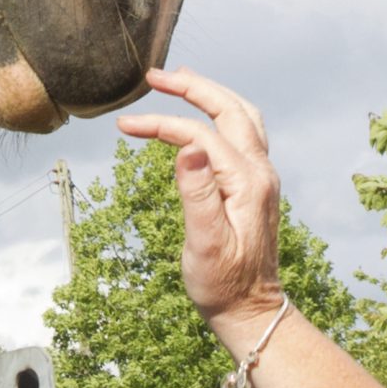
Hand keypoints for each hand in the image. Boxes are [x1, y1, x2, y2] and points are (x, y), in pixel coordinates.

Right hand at [118, 67, 285, 346]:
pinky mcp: (255, 184)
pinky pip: (242, 132)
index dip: (161, 125)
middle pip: (230, 110)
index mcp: (247, 182)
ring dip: (211, 94)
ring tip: (180, 80)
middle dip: (192, 88)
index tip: (125, 127)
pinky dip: (221, 112)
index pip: (201, 135)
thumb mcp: (204, 244)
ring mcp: (261, 176)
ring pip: (242, 116)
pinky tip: (202, 113)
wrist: (251, 310)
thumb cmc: (223, 284)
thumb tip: (189, 148)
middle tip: (154, 77)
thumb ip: (198, 194)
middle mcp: (260, 172)